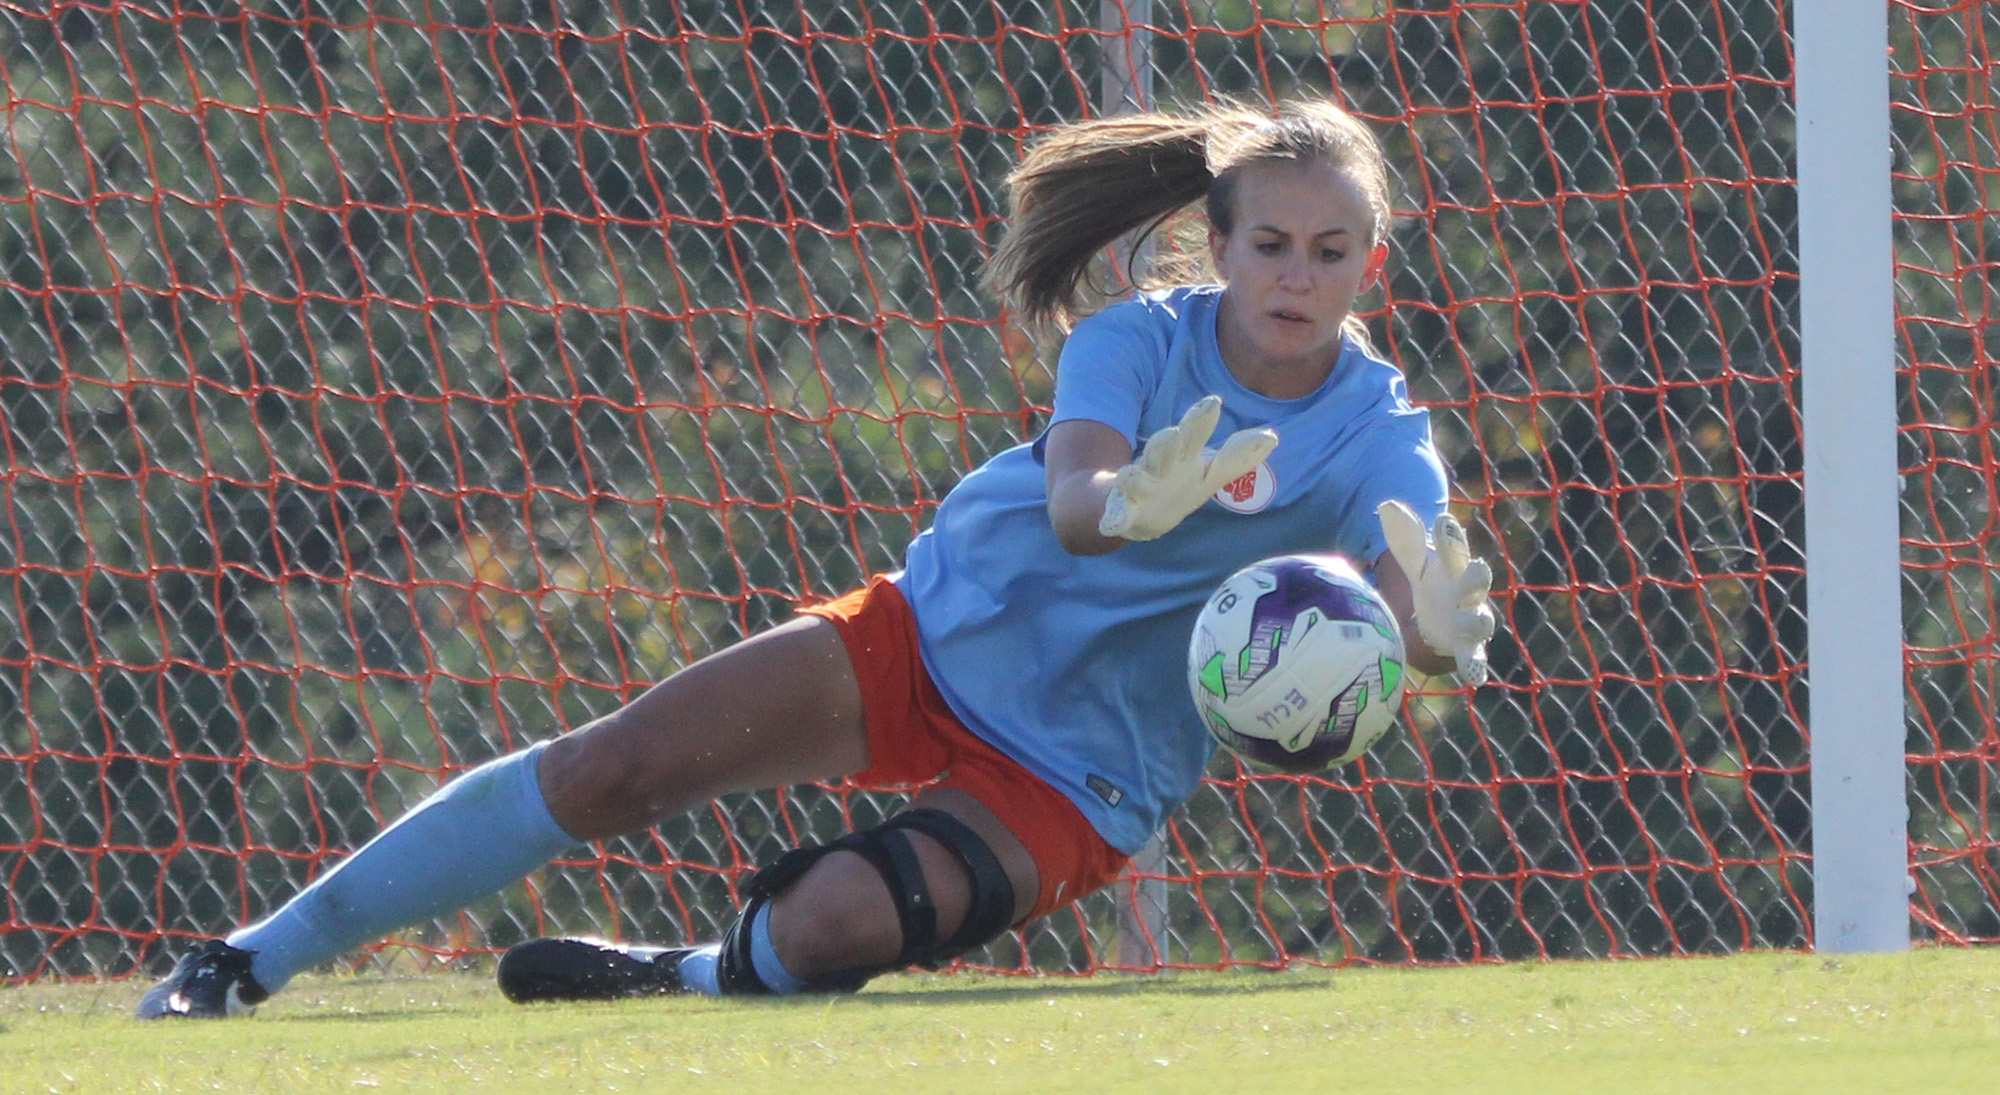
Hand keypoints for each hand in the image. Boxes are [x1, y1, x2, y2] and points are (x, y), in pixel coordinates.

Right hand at [1098, 396, 1278, 541]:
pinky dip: (1113, 519)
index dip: (1201, 420)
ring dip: (1134, 476)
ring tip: (1129, 473)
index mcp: (1181, 456)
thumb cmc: (1175, 485)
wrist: (1136, 512)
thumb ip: (1237, 456)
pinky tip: (1111, 524)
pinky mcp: (1123, 511)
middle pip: (1162, 449)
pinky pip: (1116, 515)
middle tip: (1172, 433)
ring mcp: (1139, 487)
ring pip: (1136, 479)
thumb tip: (1273, 437)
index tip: (1213, 402)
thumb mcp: (1208, 473)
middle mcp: (1158, 466)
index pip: (1193, 434)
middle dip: (1166, 442)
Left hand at [1378, 499, 1496, 685]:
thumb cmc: (1431, 586)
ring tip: (1463, 620)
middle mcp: (1469, 594)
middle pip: (1477, 582)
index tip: (1443, 521)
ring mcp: (1471, 621)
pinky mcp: (1468, 650)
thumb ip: (1405, 538)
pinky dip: (1476, 667)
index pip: (1454, 549)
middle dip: (1478, 576)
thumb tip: (1387, 505)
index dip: (1449, 537)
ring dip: (1474, 621)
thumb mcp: (1416, 564)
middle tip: (1477, 567)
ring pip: (1480, 621)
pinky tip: (1476, 675)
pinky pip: (1475, 660)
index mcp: (1456, 569)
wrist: (1437, 622)